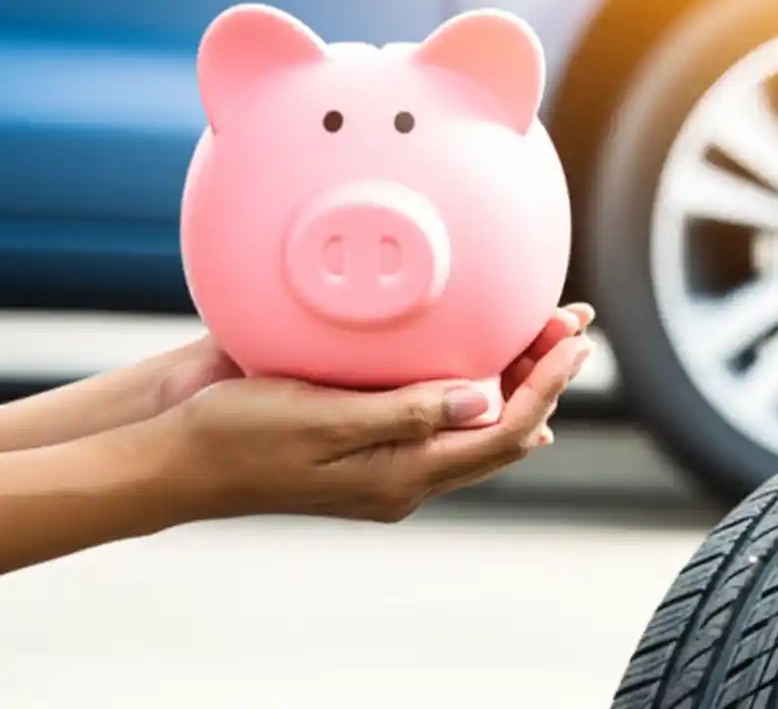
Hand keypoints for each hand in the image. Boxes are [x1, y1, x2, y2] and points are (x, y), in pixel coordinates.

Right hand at [143, 310, 595, 523]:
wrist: (176, 452)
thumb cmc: (237, 435)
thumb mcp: (322, 418)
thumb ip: (407, 413)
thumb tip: (485, 406)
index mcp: (400, 477)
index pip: (502, 435)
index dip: (546, 387)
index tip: (573, 343)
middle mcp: (404, 473)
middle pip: (501, 430)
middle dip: (544, 378)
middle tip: (572, 327)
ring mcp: (387, 456)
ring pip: (477, 422)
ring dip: (516, 377)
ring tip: (546, 332)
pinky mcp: (367, 430)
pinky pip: (441, 414)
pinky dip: (475, 382)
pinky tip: (489, 363)